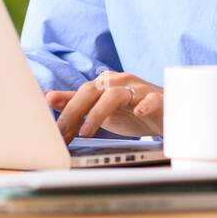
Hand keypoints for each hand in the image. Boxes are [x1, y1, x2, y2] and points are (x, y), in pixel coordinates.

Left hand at [45, 71, 163, 143]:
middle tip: (64, 135)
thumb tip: (48, 96)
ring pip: (116, 94)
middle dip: (74, 112)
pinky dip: (145, 105)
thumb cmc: (132, 109)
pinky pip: (152, 99)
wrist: (168, 112)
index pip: (79, 94)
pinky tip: (139, 114)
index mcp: (105, 84)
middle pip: (92, 90)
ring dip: (98, 112)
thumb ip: (76, 102)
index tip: (55, 134)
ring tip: (87, 132)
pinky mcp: (159, 99)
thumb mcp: (101, 107)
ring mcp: (139, 90)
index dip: (65, 113)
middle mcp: (120, 82)